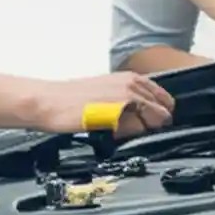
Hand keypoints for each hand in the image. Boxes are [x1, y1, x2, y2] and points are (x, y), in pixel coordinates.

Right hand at [29, 72, 174, 137]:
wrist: (50, 101)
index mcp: (131, 77)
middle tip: (132, 130)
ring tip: (120, 130)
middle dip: (154, 124)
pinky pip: (138, 131)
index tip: (147, 123)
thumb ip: (128, 96)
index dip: (158, 114)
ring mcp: (127, 98)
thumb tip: (145, 114)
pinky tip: (112, 133)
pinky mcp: (119, 114)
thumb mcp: (107, 89)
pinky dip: (130, 136)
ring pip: (155, 121)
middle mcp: (133, 85)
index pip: (164, 99)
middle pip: (164, 112)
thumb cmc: (72, 98)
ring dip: (143, 130)